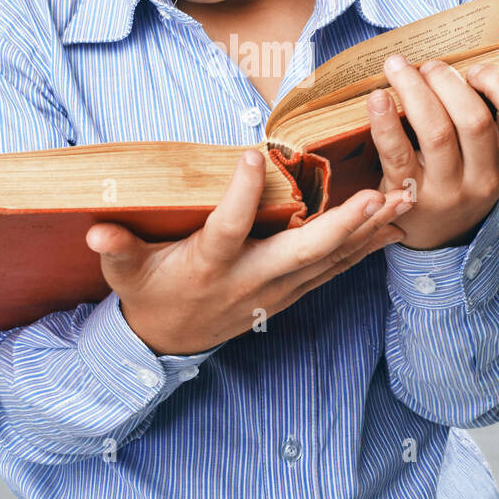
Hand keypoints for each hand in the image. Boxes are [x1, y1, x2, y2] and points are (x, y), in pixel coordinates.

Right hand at [84, 149, 411, 354]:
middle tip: (376, 195)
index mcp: (209, 267)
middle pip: (302, 252)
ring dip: (369, 231)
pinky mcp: (294, 291)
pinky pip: (338, 267)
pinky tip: (397, 223)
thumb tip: (94, 229)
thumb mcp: (126, 274)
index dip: (237, 195)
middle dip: (342, 225)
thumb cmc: (149, 294)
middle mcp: (251, 280)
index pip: (226, 229)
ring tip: (404, 198)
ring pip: (331, 260)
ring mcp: (279, 289)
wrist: (169, 343)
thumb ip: (116, 249)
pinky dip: (368, 246)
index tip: (250, 155)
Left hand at [366, 55, 498, 249]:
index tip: (473, 69)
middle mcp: (484, 177)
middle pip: (473, 119)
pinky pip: (397, 153)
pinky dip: (385, 121)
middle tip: (429, 66)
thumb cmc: (464, 178)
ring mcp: (447, 190)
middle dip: (448, 81)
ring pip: (436, 132)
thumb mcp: (496, 156)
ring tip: (398, 67)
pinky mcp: (409, 196)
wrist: (435, 235)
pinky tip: (377, 98)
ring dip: (414, 90)